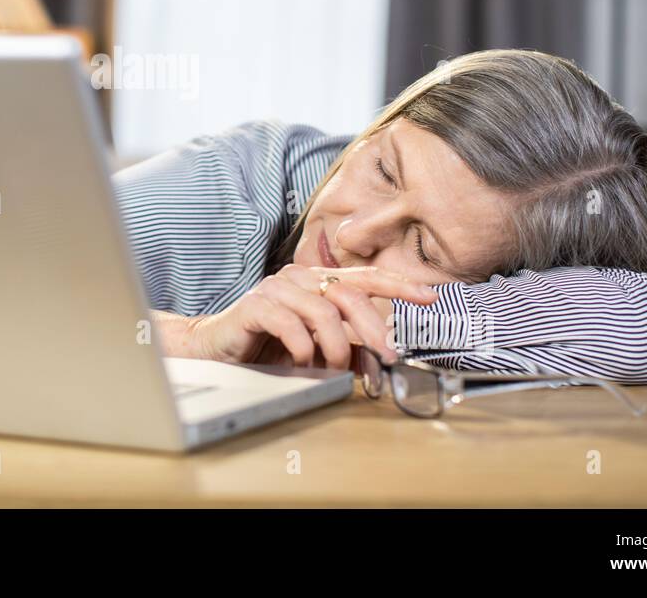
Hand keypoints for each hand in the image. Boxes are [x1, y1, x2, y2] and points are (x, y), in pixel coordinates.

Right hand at [189, 264, 437, 368]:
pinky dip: (303, 349)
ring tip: (330, 368)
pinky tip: (300, 362)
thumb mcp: (317, 348)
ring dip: (334, 347)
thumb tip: (380, 359)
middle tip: (387, 355)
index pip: (364, 277)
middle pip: (349, 295)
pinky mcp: (255, 306)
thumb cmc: (268, 346)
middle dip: (373, 328)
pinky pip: (291, 325)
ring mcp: (276, 288)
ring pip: (324, 313)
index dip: (398, 285)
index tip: (429, 296)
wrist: (216, 349)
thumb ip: (348, 348)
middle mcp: (299, 278)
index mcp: (317, 281)